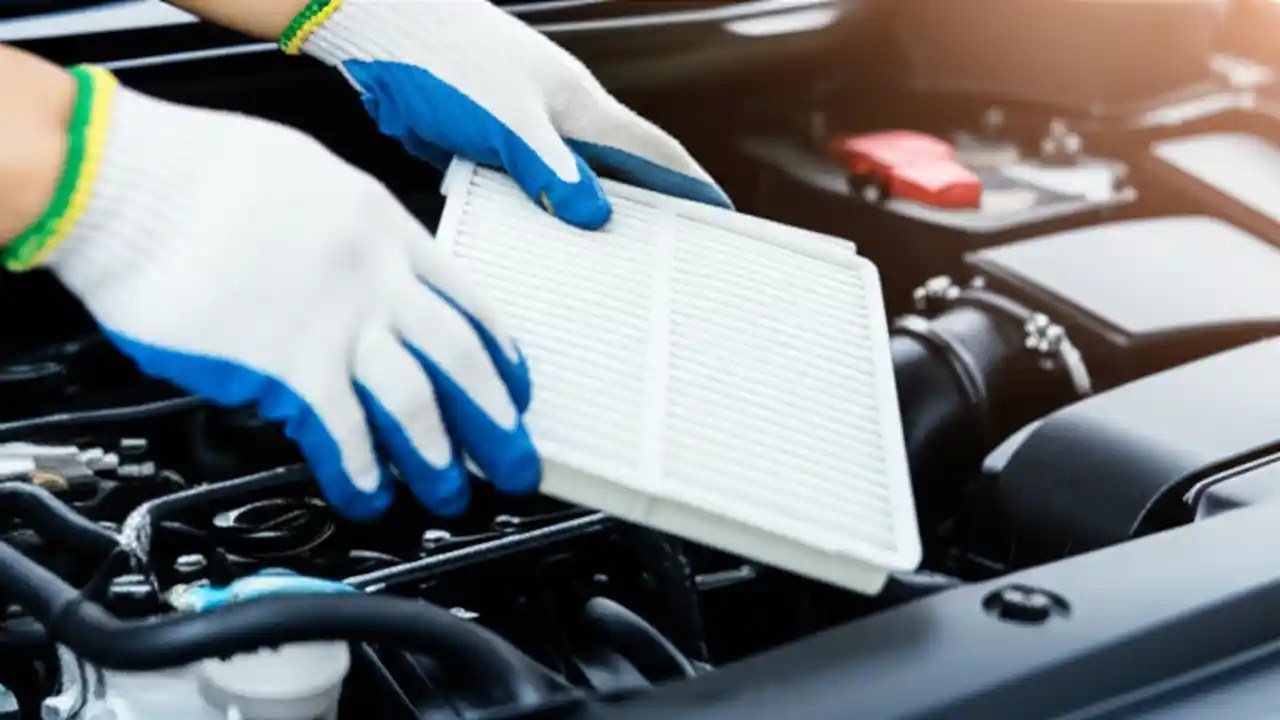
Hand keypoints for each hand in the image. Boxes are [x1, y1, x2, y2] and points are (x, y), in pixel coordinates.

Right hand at [7, 67, 537, 518]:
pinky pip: (340, 429)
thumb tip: (369, 277)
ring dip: (436, 456)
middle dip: (494, 420)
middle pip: (459, 361)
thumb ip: (353, 234)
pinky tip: (368, 492)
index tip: (515, 389)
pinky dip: (360, 468)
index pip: (468, 303)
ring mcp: (335, 323)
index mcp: (383, 228)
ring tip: (450, 491)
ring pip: (413, 403)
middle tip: (515, 460)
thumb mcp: (308, 177)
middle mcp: (374, 278)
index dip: (499, 356)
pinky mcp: (286, 365)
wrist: (125, 183)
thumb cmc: (197, 171)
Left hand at [280, 0, 730, 228]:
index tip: (721, 216)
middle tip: (669, 261)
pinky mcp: (480, 141)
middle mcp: (557, 119)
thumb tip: (595, 215)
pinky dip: (529, 215)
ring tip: (602, 270)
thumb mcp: (507, 121)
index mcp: (580, 106)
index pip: (654, 153)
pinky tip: (527, 245)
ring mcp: (520, 129)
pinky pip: (518, 188)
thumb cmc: (445, 53)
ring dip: (580, 221)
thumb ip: (550, 171)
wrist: (375, 22)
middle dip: (644, 214)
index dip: (690, 186)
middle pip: (615, 175)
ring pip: (564, 186)